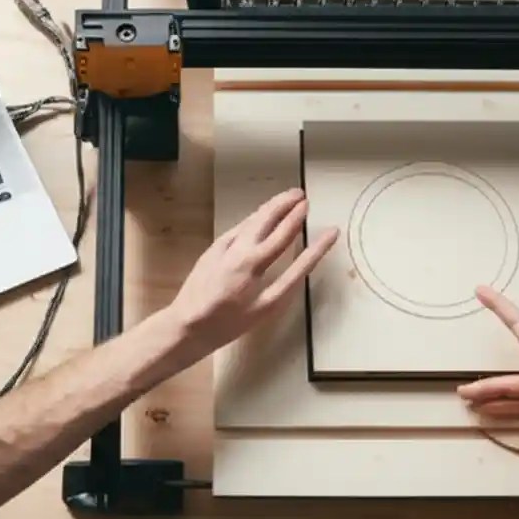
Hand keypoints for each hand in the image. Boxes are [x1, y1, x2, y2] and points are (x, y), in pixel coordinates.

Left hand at [167, 188, 338, 358]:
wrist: (187, 323)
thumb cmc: (228, 323)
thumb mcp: (264, 309)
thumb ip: (286, 281)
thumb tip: (304, 258)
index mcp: (256, 268)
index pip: (289, 242)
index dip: (312, 236)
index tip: (331, 229)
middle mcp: (242, 252)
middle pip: (269, 220)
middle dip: (287, 204)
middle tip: (302, 195)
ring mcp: (225, 247)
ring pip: (252, 219)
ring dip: (271, 206)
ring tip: (287, 197)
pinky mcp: (214, 247)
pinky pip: (239, 227)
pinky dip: (254, 217)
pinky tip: (260, 215)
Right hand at [457, 286, 518, 467]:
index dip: (501, 307)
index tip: (480, 291)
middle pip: (509, 371)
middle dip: (485, 380)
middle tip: (461, 388)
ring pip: (510, 389)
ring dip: (487, 393)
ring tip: (465, 400)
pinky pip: (515, 404)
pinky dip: (499, 405)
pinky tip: (485, 411)